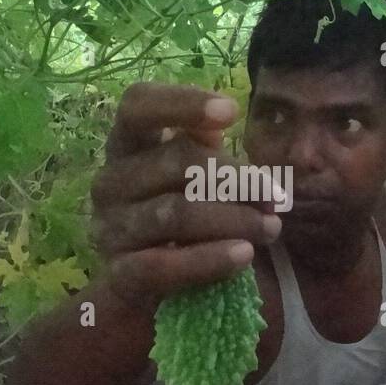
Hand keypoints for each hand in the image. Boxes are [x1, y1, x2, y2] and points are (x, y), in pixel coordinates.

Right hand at [91, 83, 282, 310]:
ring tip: (270, 228)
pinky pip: (164, 265)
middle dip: (237, 178)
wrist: (145, 282)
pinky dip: (209, 260)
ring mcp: (110, 228)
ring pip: (176, 214)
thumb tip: (223, 121)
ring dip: (234, 219)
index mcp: (126, 144)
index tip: (231, 112)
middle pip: (175, 162)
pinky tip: (243, 255)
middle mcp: (110, 181)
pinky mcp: (120, 273)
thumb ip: (204, 145)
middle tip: (275, 197)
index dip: (182, 103)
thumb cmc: (177, 211)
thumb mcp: (191, 172)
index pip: (138, 105)